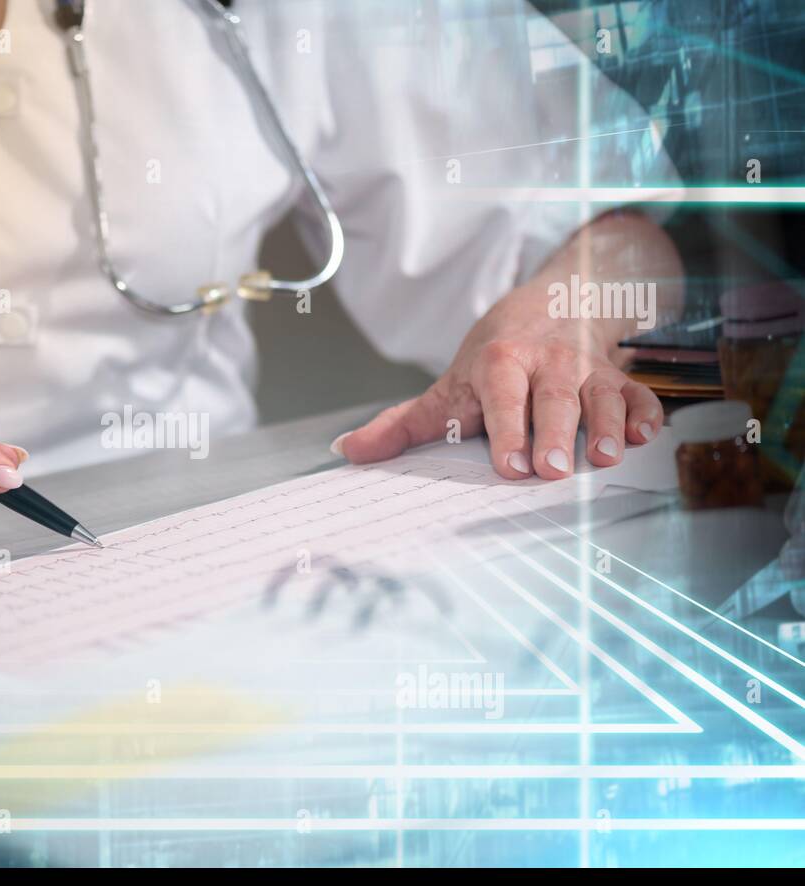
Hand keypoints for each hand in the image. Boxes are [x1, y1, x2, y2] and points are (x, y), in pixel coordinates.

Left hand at [332, 285, 662, 479]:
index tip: (509, 465)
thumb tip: (349, 449)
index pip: (503, 397)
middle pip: (554, 399)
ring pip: (602, 395)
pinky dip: (646, 412)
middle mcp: (547, 363)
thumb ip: (403, 423)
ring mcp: (587, 369)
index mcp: (501, 364)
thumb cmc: (494, 358)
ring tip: (610, 457)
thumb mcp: (447, 385)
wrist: (548, 304)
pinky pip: (638, 393)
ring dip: (609, 425)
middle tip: (554, 470)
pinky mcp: (618, 377)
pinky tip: (648, 435)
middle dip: (556, 434)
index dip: (507, 430)